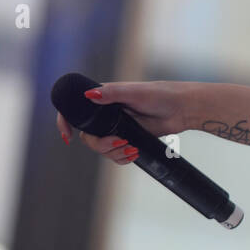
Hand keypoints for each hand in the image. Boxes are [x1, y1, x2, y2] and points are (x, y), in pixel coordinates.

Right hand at [57, 80, 191, 163]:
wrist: (184, 109)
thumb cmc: (162, 95)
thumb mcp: (136, 92)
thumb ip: (112, 93)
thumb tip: (89, 95)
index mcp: (104, 98)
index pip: (75, 111)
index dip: (65, 122)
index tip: (67, 136)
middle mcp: (107, 113)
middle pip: (89, 136)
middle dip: (100, 144)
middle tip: (119, 142)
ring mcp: (118, 127)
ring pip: (102, 147)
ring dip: (113, 153)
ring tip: (131, 148)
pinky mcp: (129, 138)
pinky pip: (116, 154)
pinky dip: (122, 157)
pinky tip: (134, 153)